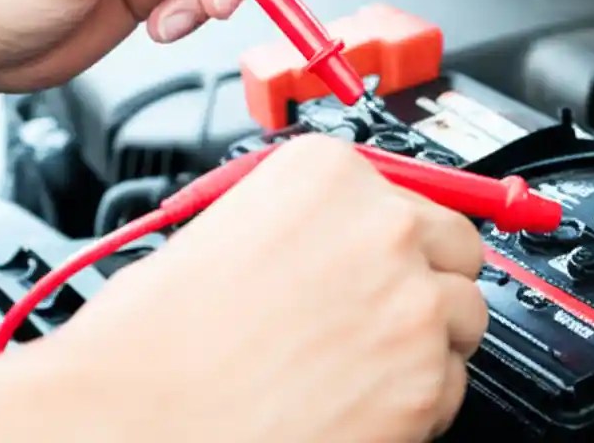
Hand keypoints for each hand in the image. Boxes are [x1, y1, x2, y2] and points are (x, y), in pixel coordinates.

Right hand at [39, 135, 488, 441]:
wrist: (129, 422)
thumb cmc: (150, 344)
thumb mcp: (223, 229)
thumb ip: (308, 220)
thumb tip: (345, 234)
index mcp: (329, 175)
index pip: (414, 192)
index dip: (398, 235)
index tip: (389, 254)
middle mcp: (383, 228)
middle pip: (456, 248)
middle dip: (427, 281)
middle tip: (378, 315)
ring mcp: (412, 305)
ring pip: (464, 318)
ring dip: (427, 341)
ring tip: (357, 366)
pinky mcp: (424, 383)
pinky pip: (452, 385)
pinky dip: (418, 401)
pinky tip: (356, 404)